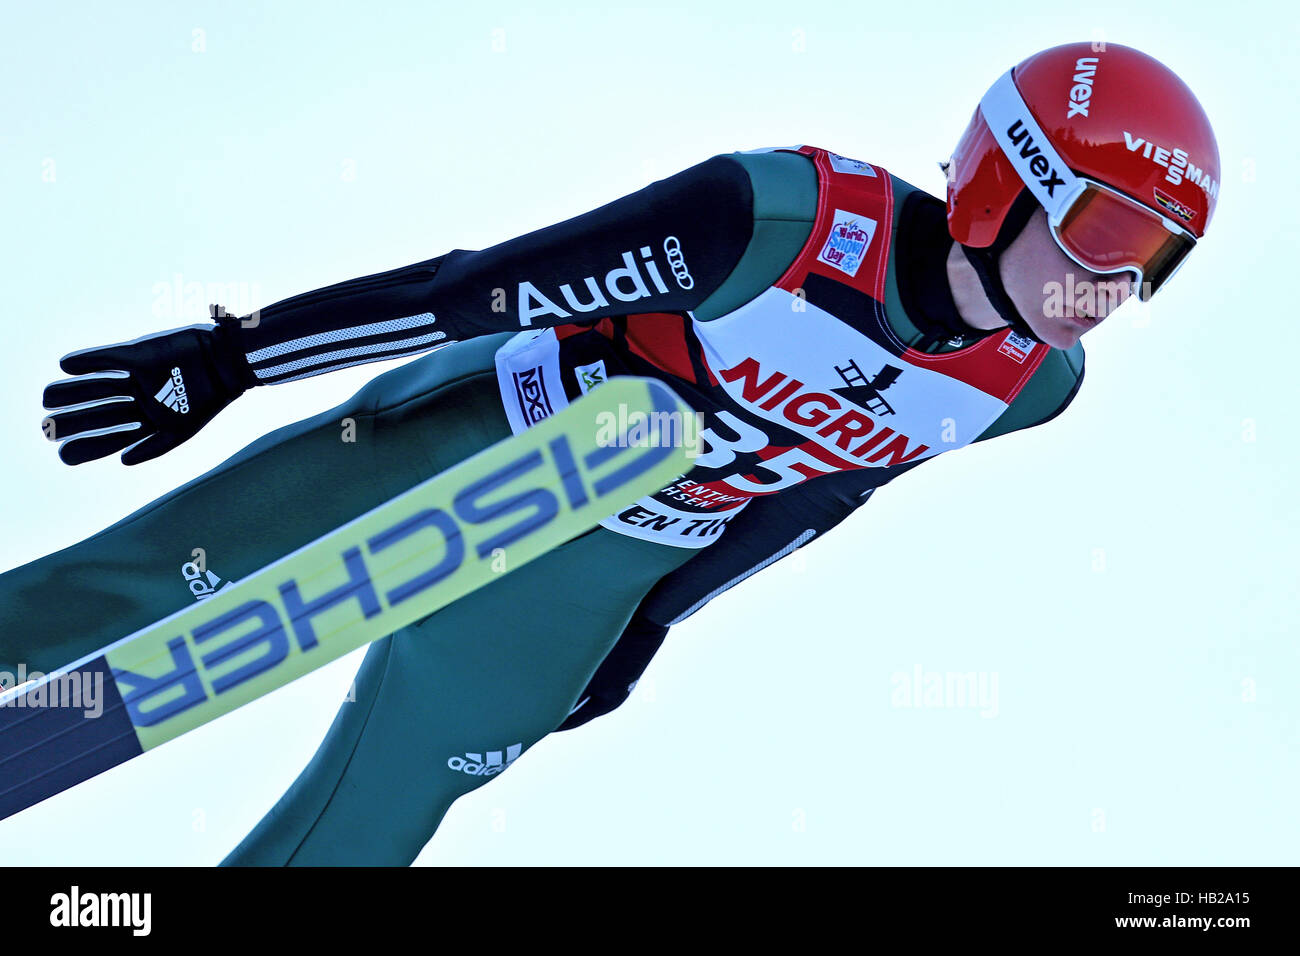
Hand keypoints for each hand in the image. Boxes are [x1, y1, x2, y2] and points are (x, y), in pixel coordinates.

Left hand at [42, 322, 250, 464]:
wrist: (228, 364)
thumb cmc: (210, 400)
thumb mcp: (182, 431)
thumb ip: (154, 447)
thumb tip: (123, 461)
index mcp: (153, 423)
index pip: (114, 437)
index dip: (89, 446)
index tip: (64, 455)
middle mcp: (142, 401)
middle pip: (102, 414)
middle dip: (75, 422)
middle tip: (47, 428)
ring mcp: (140, 377)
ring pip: (99, 387)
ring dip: (73, 392)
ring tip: (47, 399)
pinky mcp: (140, 353)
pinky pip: (109, 359)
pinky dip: (88, 361)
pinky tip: (66, 365)